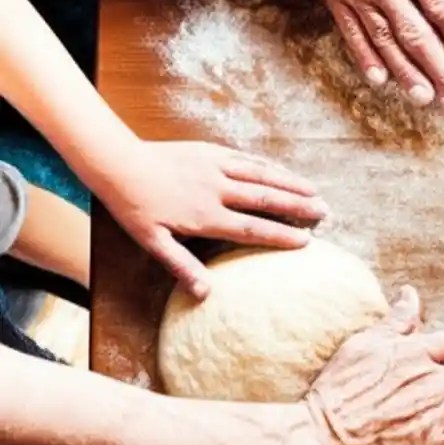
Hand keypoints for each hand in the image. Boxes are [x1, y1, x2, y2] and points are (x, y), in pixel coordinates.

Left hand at [97, 141, 325, 300]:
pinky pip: (247, 159)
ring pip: (262, 175)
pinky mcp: (212, 151)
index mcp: (205, 215)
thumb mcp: (153, 243)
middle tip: (324, 212)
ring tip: (315, 191)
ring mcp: (217, 167)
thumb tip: (206, 293)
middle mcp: (217, 189)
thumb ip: (182, 266)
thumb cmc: (134, 206)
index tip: (306, 242)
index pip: (252, 228)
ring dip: (291, 183)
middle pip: (266, 198)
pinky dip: (270, 166)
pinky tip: (283, 171)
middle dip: (298, 206)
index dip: (281, 235)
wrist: (117, 162)